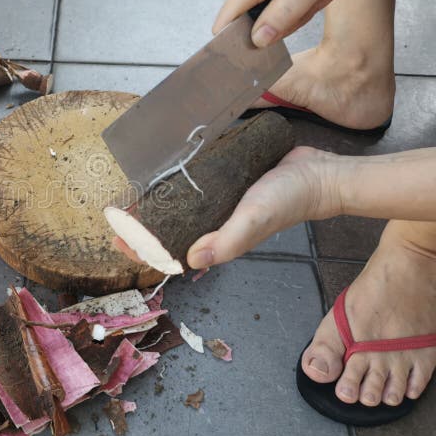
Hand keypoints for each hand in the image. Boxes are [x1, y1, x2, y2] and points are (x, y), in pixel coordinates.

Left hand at [113, 146, 343, 268]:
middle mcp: (213, 223)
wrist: (319, 174)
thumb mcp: (254, 220)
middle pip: (170, 229)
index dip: (144, 248)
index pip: (171, 251)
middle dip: (142, 226)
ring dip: (156, 205)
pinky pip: (195, 185)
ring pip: (180, 208)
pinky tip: (161, 174)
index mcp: (216, 239)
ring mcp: (219, 202)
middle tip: (116, 216)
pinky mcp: (225, 180)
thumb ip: (227, 241)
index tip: (117, 238)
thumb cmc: (287, 200)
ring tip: (131, 196)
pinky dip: (176, 184)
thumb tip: (190, 262)